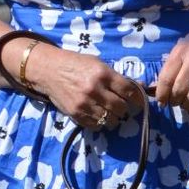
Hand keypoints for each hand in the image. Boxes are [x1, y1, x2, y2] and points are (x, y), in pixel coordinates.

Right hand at [23, 41, 146, 130]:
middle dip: (124, 108)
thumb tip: (140, 87)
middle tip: (121, 105)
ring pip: (110, 120)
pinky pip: (96, 125)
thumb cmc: (76, 64)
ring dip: (113, 117)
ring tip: (109, 111)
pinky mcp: (76, 114)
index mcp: (103, 74)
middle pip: (121, 108)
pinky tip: (97, 114)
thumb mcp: (98, 64)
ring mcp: (85, 103)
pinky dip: (100, 122)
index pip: (129, 91)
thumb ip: (117, 76)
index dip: (137, 98)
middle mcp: (95, 89)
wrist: (48, 70)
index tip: (138, 101)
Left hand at [153, 33, 188, 116]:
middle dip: (175, 102)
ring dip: (187, 106)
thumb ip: (168, 72)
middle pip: (178, 90)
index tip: (162, 102)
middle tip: (176, 103)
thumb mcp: (182, 57)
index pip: (165, 79)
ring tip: (187, 105)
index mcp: (181, 52)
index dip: (161, 95)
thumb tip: (150, 91)